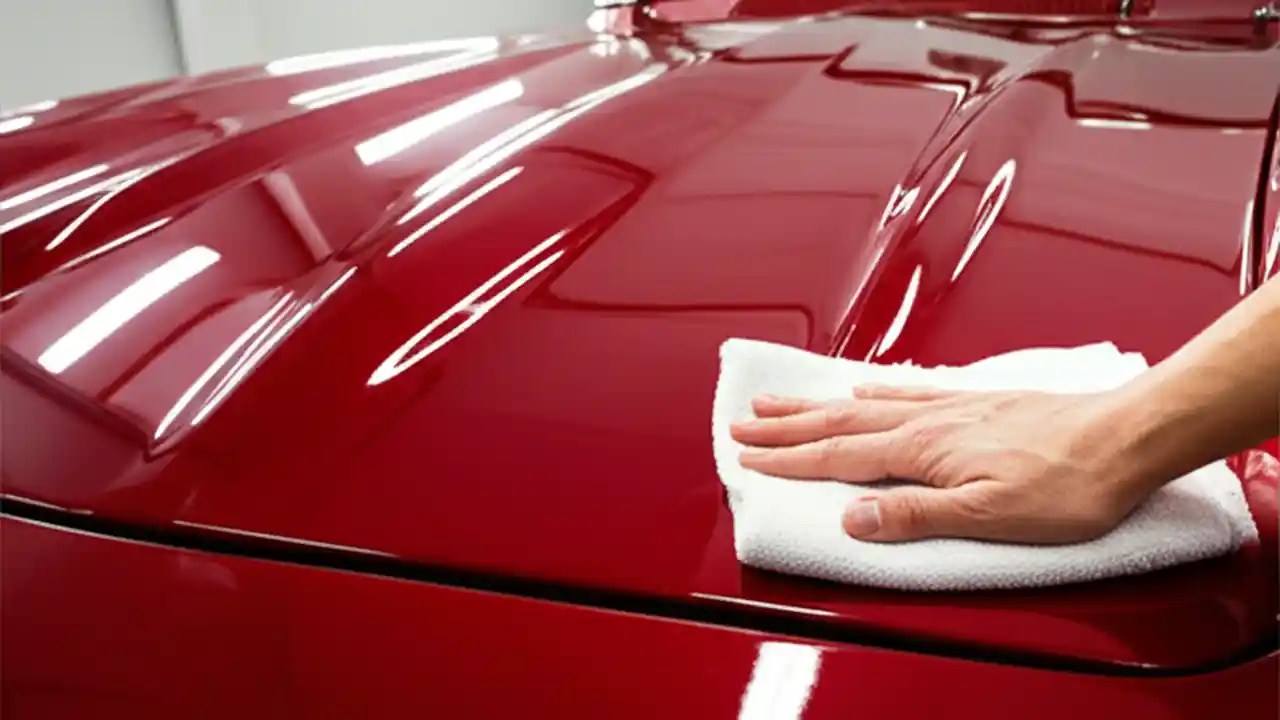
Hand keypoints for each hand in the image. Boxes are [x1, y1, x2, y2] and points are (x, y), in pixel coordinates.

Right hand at [730, 386, 1156, 543]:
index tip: (747, 457)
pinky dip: (873, 392)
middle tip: (741, 423)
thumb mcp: (987, 515)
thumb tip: (852, 518)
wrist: (1125, 438)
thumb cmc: (1066, 484)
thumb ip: (915, 514)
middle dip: (786, 427)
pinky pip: (906, 394)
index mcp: (922, 451)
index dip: (789, 460)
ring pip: (865, 405)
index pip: (838, 457)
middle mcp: (927, 423)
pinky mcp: (975, 404)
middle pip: (840, 424)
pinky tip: (864, 389)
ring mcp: (950, 409)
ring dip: (817, 406)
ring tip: (781, 401)